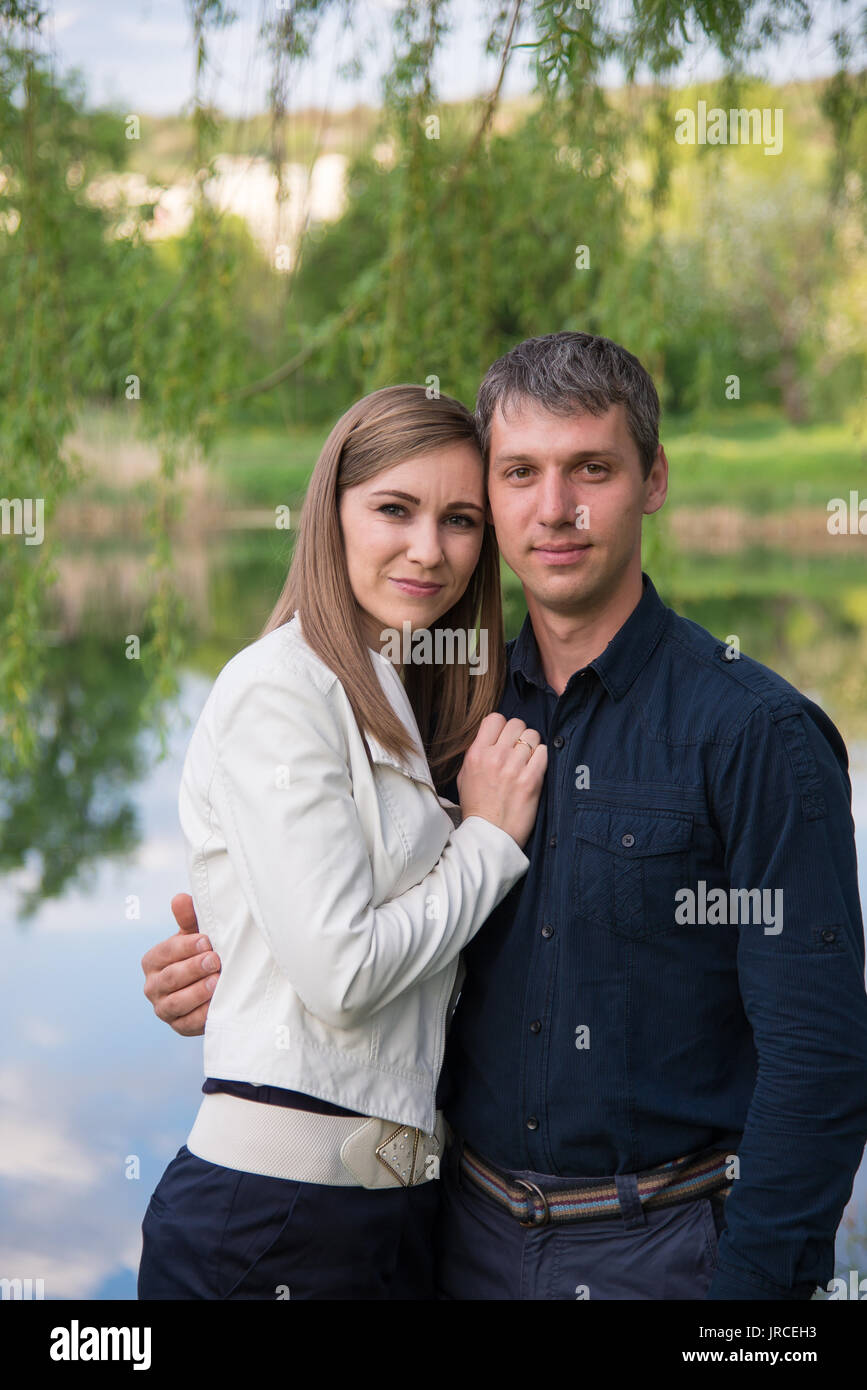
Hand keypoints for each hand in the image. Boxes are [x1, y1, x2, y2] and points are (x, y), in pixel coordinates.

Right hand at [141, 893, 221, 1036]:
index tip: (208, 941)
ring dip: (197, 992)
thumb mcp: (196, 935)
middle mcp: (152, 986)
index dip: (186, 946)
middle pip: (170, 978)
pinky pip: (188, 1023)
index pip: (165, 952)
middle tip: (216, 960)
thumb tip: (180, 898)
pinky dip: (202, 1014)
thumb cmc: (202, 953)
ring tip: (217, 981)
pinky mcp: (178, 1026)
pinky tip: (217, 1004)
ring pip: (176, 1002)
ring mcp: (163, 1009)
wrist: (213, 984)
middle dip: (193, 968)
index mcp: (153, 960)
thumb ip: (188, 918)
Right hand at [457, 713, 546, 848]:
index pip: (495, 718)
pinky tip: (535, 769)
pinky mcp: (532, 779)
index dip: (502, 726)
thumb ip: (475, 754)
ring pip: (532, 736)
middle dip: (519, 735)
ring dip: (532, 746)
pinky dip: (542, 758)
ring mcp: (514, 767)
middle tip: (519, 750)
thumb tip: (489, 739)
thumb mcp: (464, 776)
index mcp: (476, 754)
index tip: (505, 738)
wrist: (489, 834)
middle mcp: (495, 757)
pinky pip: (544, 752)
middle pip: (516, 724)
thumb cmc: (477, 807)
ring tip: (528, 760)